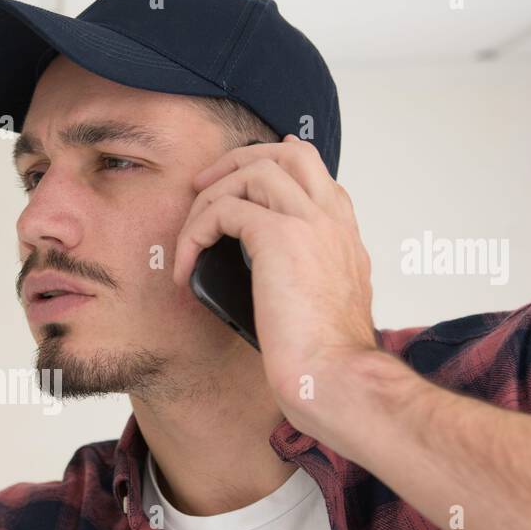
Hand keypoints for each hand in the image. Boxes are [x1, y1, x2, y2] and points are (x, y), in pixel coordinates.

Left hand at [172, 135, 379, 432]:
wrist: (335, 377)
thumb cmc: (325, 359)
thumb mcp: (321, 306)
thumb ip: (304, 278)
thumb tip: (264, 280)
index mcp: (345, 234)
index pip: (314, 174)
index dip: (275, 167)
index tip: (242, 181)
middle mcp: (332, 219)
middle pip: (286, 152)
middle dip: (238, 161)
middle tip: (203, 187)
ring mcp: (309, 222)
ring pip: (253, 171)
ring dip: (210, 197)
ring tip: (188, 236)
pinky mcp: (279, 236)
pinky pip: (223, 210)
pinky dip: (195, 234)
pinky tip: (185, 268)